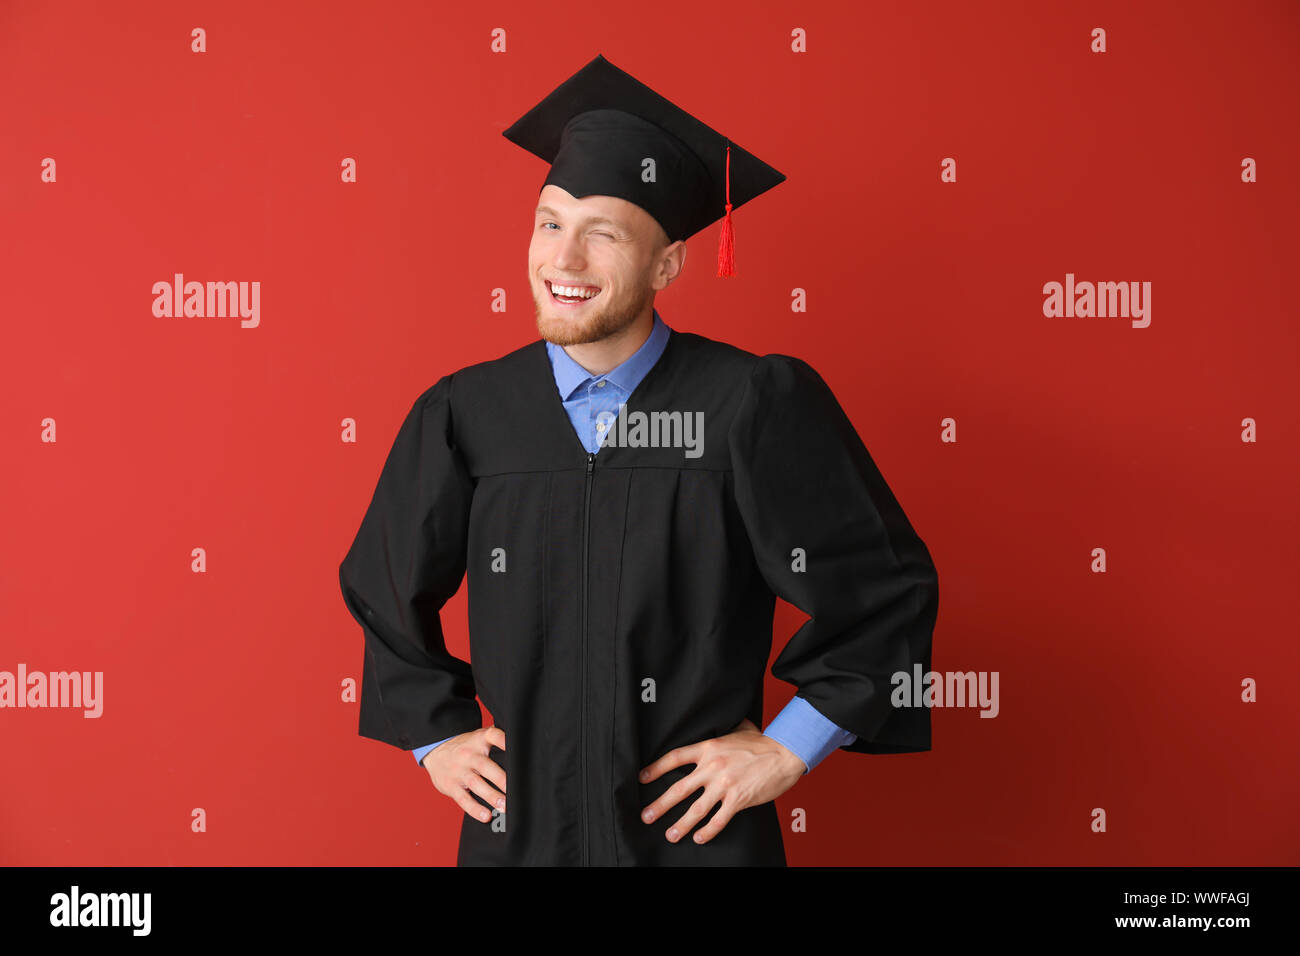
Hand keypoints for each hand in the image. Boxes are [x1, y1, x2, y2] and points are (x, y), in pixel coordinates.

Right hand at [421, 726, 506, 822]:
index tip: (515, 747)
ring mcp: (459, 771)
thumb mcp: (479, 737)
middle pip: (485, 766)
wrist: (435, 752)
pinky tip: (486, 816)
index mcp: (479, 740)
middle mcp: (468, 755)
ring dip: (491, 796)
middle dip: (500, 779)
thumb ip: (497, 736)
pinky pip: (463, 799)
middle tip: (514, 791)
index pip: (492, 735)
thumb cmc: (466, 747)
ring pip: (475, 784)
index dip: (503, 740)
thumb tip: (521, 737)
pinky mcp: (451, 786)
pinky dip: (474, 809)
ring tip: (504, 806)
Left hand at [638, 718, 804, 844]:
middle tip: (646, 816)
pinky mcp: (738, 799)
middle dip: (660, 805)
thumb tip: (720, 723)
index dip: (656, 769)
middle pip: (679, 789)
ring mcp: (725, 784)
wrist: (785, 753)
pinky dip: (707, 831)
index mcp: (709, 748)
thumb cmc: (763, 743)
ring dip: (680, 824)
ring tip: (670, 834)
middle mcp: (713, 766)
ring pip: (696, 809)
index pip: (675, 758)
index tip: (642, 778)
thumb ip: (724, 730)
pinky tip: (699, 838)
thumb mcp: (738, 730)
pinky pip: (718, 819)